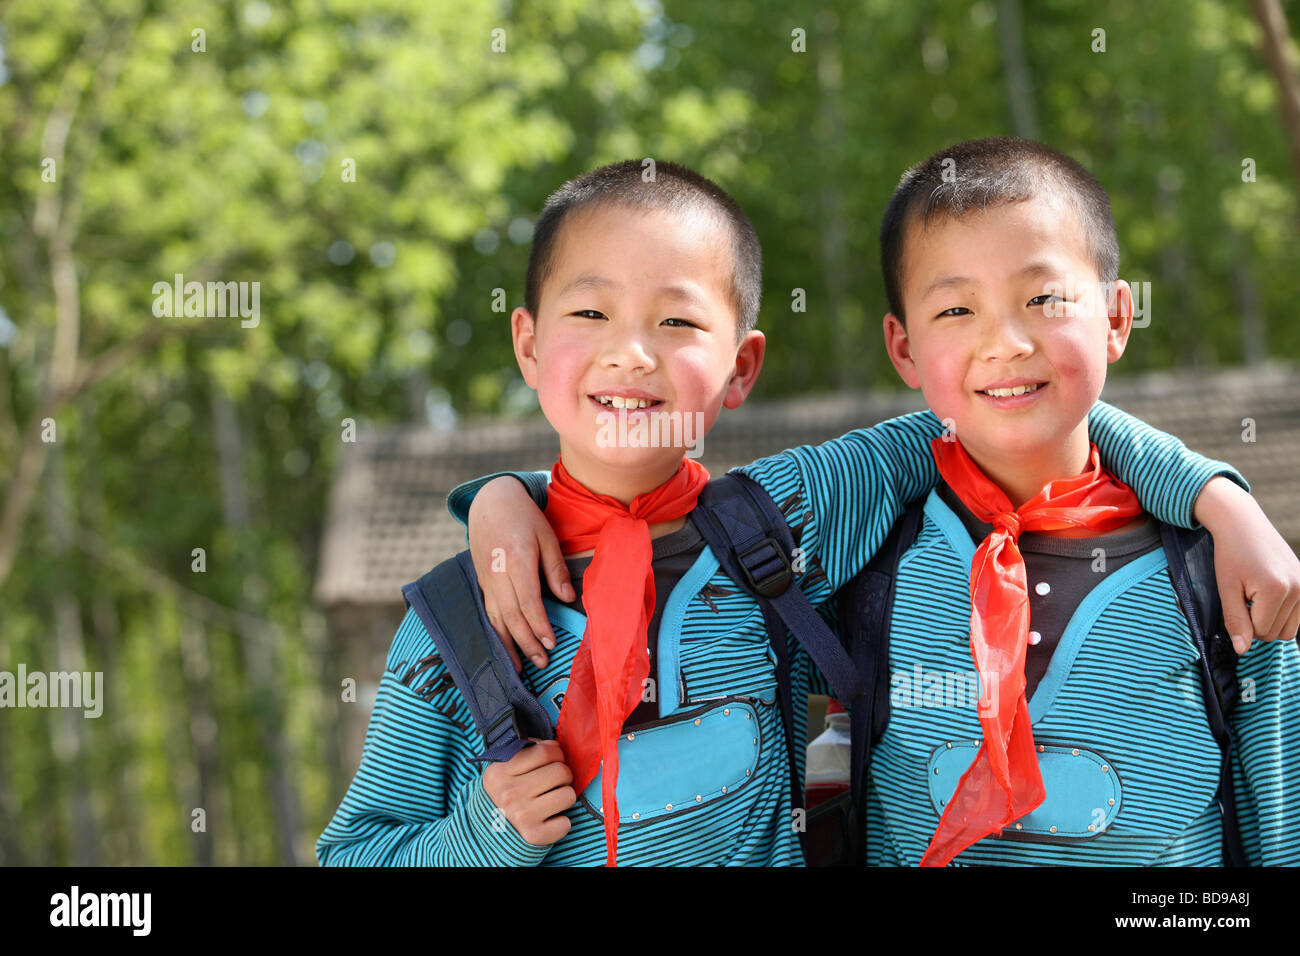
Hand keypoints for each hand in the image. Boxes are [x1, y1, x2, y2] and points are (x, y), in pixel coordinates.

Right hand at [468, 477, 574, 669]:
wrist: (491, 503)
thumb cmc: (524, 518)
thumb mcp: (547, 537)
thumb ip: (556, 569)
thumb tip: (567, 599)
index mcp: (516, 561)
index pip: (528, 602)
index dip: (540, 626)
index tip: (551, 643)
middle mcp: (497, 575)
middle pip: (510, 616)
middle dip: (526, 642)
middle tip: (542, 662)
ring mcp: (486, 580)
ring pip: (495, 619)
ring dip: (509, 645)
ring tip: (521, 667)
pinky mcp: (482, 583)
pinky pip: (488, 613)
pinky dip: (496, 633)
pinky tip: (504, 648)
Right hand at [482, 740, 575, 846]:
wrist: (491, 832)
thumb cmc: (507, 793)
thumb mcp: (506, 769)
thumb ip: (528, 752)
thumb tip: (555, 746)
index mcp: (500, 772)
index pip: (545, 751)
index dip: (557, 754)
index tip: (553, 761)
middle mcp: (508, 793)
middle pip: (561, 771)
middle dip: (564, 775)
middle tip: (555, 782)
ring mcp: (520, 815)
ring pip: (568, 795)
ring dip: (564, 796)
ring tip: (552, 799)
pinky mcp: (533, 835)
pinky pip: (565, 823)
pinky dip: (561, 823)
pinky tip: (549, 820)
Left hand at [1194, 477, 1299, 653]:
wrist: (1243, 523)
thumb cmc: (1230, 554)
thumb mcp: (1227, 588)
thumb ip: (1235, 621)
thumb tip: (1242, 651)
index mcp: (1276, 590)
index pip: (1261, 632)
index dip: (1243, 623)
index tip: (1236, 600)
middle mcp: (1298, 589)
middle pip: (1277, 634)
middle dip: (1257, 624)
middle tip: (1244, 598)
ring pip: (1290, 629)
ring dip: (1269, 621)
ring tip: (1255, 597)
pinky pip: (1297, 616)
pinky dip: (1280, 613)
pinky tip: (1266, 594)